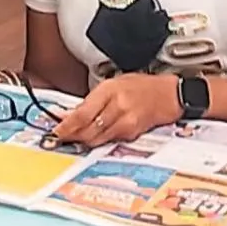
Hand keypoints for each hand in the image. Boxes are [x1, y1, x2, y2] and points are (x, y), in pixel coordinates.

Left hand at [51, 74, 181, 147]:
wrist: (170, 94)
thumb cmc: (144, 87)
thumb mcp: (115, 84)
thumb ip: (93, 100)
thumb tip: (70, 114)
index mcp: (110, 89)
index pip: (82, 112)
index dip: (66, 126)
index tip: (56, 132)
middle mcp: (117, 105)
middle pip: (88, 128)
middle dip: (73, 136)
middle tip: (62, 139)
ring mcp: (126, 120)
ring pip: (97, 138)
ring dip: (85, 140)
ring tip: (77, 139)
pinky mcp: (133, 132)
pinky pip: (111, 140)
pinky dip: (101, 140)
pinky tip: (98, 137)